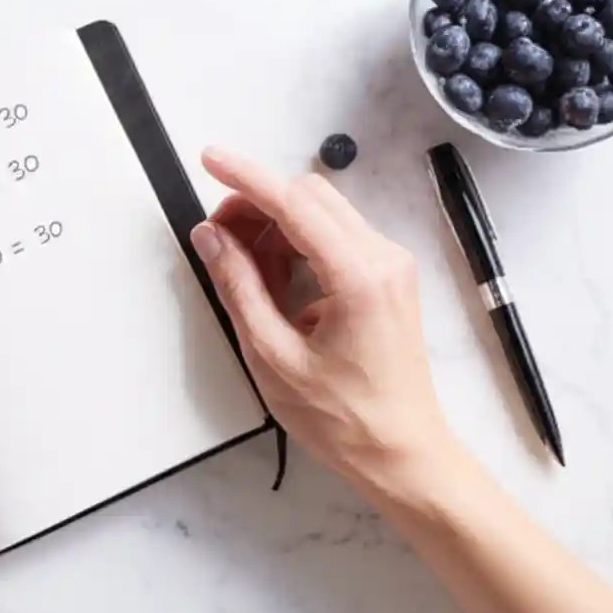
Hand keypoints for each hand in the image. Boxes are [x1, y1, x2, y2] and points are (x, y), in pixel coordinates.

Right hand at [190, 147, 455, 490]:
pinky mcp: (387, 277)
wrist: (403, 453)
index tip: (208, 158)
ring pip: (323, 212)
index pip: (295, 203)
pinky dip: (297, 241)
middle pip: (311, 197)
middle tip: (215, 235)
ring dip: (276, 222)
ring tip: (239, 262)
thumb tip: (211, 237)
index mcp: (358, 276)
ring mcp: (390, 265)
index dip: (247, 177)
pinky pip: (336, 237)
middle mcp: (383, 258)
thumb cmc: (342, 419)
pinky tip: (272, 275)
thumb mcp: (273, 357)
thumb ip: (239, 287)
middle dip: (257, 202)